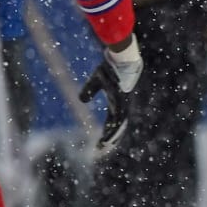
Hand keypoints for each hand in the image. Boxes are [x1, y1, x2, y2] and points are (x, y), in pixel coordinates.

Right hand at [78, 36, 141, 152]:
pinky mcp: (123, 100)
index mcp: (116, 102)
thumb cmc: (109, 68)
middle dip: (111, 137)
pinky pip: (119, 117)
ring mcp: (124, 102)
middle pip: (118, 125)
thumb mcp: (95, 81)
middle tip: (102, 148)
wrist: (120, 57)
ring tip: (105, 146)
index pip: (113, 121)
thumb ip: (89, 91)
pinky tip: (110, 133)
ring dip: (113, 135)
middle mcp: (122, 104)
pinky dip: (115, 127)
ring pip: (120, 124)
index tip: (101, 141)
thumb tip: (82, 101)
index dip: (108, 131)